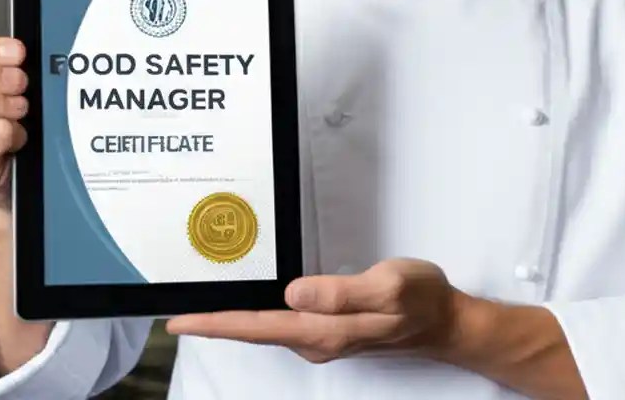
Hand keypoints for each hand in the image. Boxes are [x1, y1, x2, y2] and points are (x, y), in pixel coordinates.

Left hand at [166, 259, 461, 363]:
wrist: (447, 323)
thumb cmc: (422, 301)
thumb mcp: (389, 286)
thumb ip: (341, 292)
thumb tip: (294, 292)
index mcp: (323, 329)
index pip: (256, 326)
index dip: (215, 323)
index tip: (179, 322)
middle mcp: (316, 338)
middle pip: (252, 329)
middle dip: (213, 321)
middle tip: (177, 309)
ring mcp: (322, 337)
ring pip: (265, 326)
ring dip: (233, 317)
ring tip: (201, 304)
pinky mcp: (330, 329)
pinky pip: (282, 322)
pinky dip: (257, 313)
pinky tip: (249, 301)